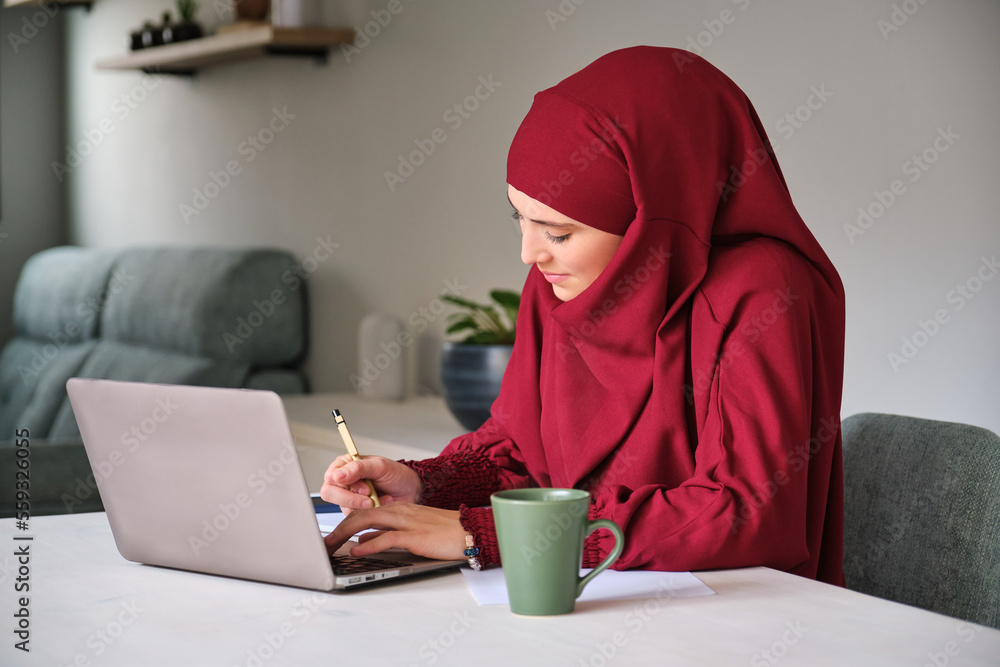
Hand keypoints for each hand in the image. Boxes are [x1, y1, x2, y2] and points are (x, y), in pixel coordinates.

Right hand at [320, 455, 422, 512]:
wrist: (410, 490)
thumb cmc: (395, 474)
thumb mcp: (379, 466)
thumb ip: (357, 468)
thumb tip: (337, 475)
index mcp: (345, 465)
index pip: (331, 477)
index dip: (345, 485)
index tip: (365, 488)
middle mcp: (343, 481)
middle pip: (330, 494)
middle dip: (352, 499)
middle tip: (369, 499)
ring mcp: (348, 497)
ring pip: (343, 507)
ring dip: (364, 506)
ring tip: (381, 499)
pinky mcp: (356, 511)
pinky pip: (354, 518)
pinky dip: (370, 513)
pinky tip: (381, 505)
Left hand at [323, 504, 466, 560]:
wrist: (470, 531)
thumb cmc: (444, 533)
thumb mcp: (410, 531)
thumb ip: (385, 534)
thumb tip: (362, 542)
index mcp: (398, 509)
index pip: (363, 512)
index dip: (343, 523)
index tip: (329, 536)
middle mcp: (399, 511)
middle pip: (360, 514)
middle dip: (337, 528)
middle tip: (323, 543)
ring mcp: (407, 522)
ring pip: (368, 521)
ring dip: (345, 534)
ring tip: (330, 546)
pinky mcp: (415, 535)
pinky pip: (387, 537)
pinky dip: (369, 544)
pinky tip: (357, 551)